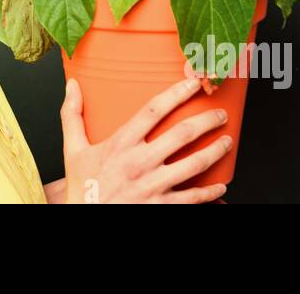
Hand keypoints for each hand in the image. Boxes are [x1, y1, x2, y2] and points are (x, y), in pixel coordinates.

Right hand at [60, 76, 230, 203]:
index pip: (154, 110)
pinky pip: (193, 198)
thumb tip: (72, 84)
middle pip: (182, 134)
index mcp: (121, 143)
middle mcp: (139, 162)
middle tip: (221, 113)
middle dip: (207, 120)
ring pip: (194, 164)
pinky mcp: (161, 207)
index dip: (177, 93)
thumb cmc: (82, 187)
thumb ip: (72, 115)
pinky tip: (221, 186)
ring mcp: (152, 186)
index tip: (193, 83)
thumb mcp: (72, 150)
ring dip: (216, 151)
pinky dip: (211, 192)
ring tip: (227, 142)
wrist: (84, 218)